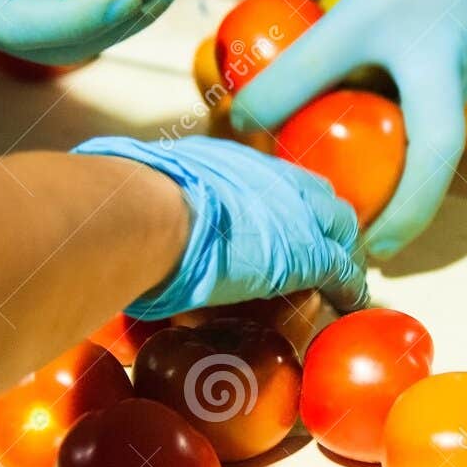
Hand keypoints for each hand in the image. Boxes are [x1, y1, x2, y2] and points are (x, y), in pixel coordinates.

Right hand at [71, 135, 367, 317]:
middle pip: (319, 200)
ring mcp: (294, 214)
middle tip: (326, 253)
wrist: (150, 215)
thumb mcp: (146, 184)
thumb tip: (115, 199)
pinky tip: (350, 303)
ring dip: (341, 256)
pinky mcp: (307, 253)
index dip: (290, 205)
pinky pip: (340, 271)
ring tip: (342, 283)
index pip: (277, 182)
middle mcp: (272, 178)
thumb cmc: (133, 203)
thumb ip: (147, 193)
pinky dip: (348, 287)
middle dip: (326, 226)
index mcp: (235, 163)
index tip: (288, 226)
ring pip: (338, 232)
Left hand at [228, 0, 466, 256]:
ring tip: (373, 227)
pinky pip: (446, 119)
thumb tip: (244, 46)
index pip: (307, 77)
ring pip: (443, 147)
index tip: (238, 122)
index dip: (259, 108)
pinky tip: (386, 166)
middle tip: (366, 251)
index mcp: (383, 8)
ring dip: (415, 194)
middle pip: (429, 153)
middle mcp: (436, 47)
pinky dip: (417, 150)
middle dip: (403, 213)